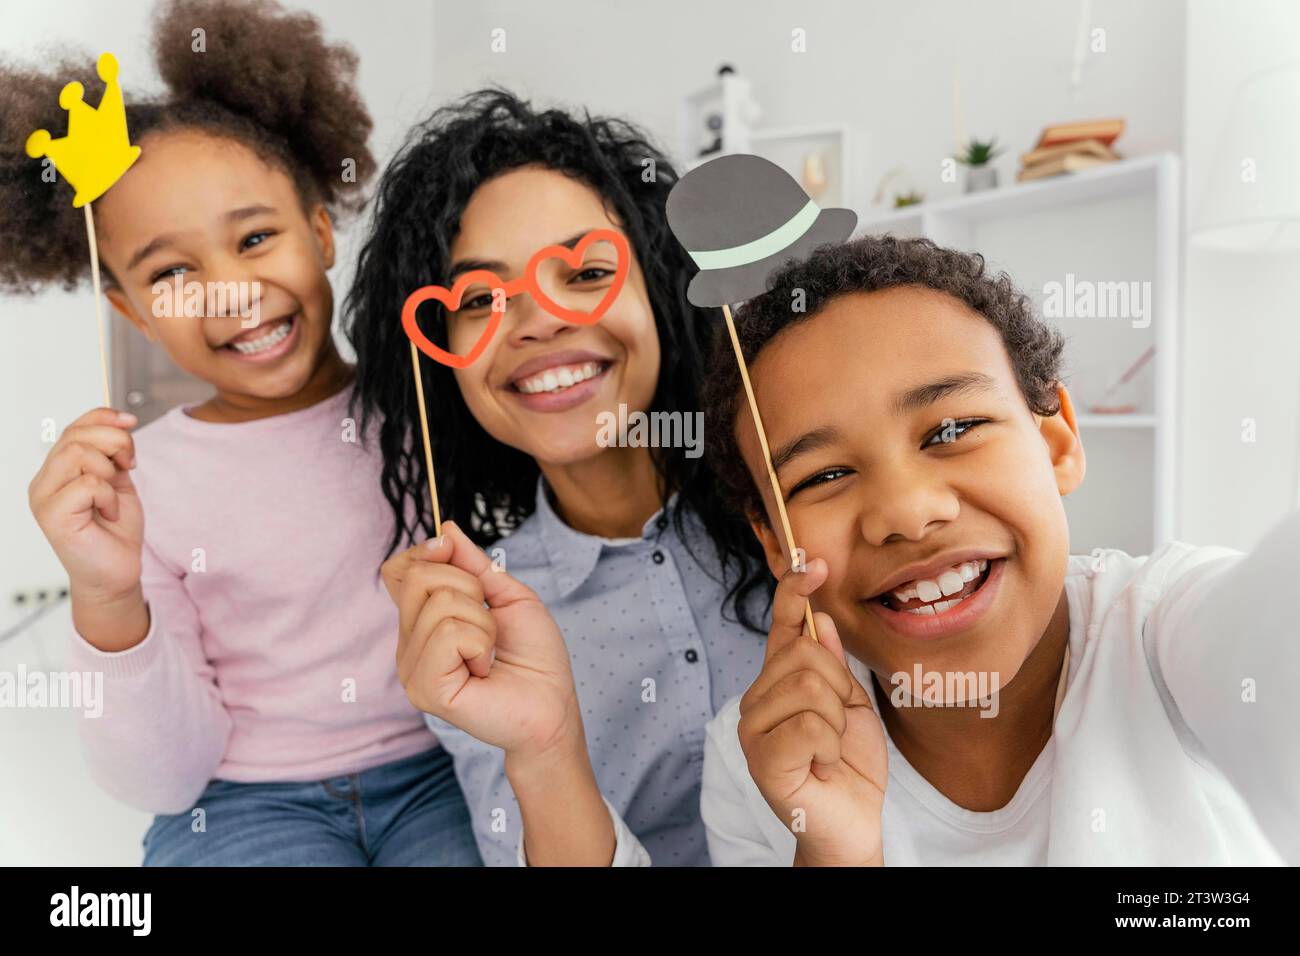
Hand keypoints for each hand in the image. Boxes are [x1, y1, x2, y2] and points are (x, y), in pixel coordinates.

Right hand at [382, 520, 582, 761]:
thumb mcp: (508, 595)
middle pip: (418, 577)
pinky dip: (479, 643)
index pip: (398, 571)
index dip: (426, 552)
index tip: (452, 552)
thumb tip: (445, 529)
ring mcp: (412, 668)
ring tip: (489, 653)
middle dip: (469, 587)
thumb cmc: (534, 657)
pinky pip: (448, 635)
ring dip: (482, 623)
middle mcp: (409, 644)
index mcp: (423, 622)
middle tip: (489, 623)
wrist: (553, 706)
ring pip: (438, 605)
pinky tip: (483, 669)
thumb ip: (474, 564)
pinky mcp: (425, 689)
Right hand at [738, 558, 887, 866]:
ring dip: (837, 721)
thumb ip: (833, 665)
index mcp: (777, 683)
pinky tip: (821, 764)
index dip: (795, 591)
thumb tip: (822, 617)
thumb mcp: (852, 705)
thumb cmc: (849, 767)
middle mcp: (757, 700)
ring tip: (829, 748)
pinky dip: (830, 745)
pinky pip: (810, 724)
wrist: (852, 823)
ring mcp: (754, 729)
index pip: (782, 627)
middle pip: (805, 654)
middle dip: (840, 688)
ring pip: (810, 686)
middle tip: (838, 727)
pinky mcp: (763, 759)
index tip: (813, 562)